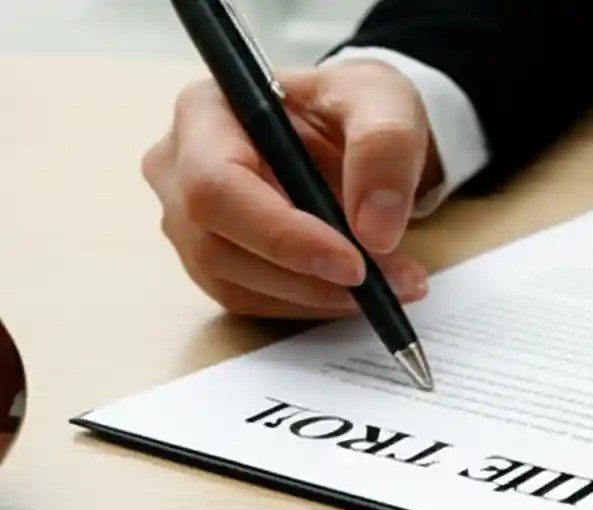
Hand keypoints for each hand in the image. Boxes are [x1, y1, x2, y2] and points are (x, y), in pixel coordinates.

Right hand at [141, 59, 438, 317]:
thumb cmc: (357, 106)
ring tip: (394, 285)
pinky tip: (362, 290)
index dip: (280, 234)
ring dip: (321, 296)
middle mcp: (179, 168)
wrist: (358, 136)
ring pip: (239, 284)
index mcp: (205, 111)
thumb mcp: (386, 103)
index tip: (352, 263)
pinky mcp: (214, 262)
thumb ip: (384, 147)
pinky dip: (314, 304)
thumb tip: (374, 232)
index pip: (216, 185)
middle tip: (391, 283)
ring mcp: (190, 221)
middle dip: (310, 276)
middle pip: (218, 245)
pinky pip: (255, 301)